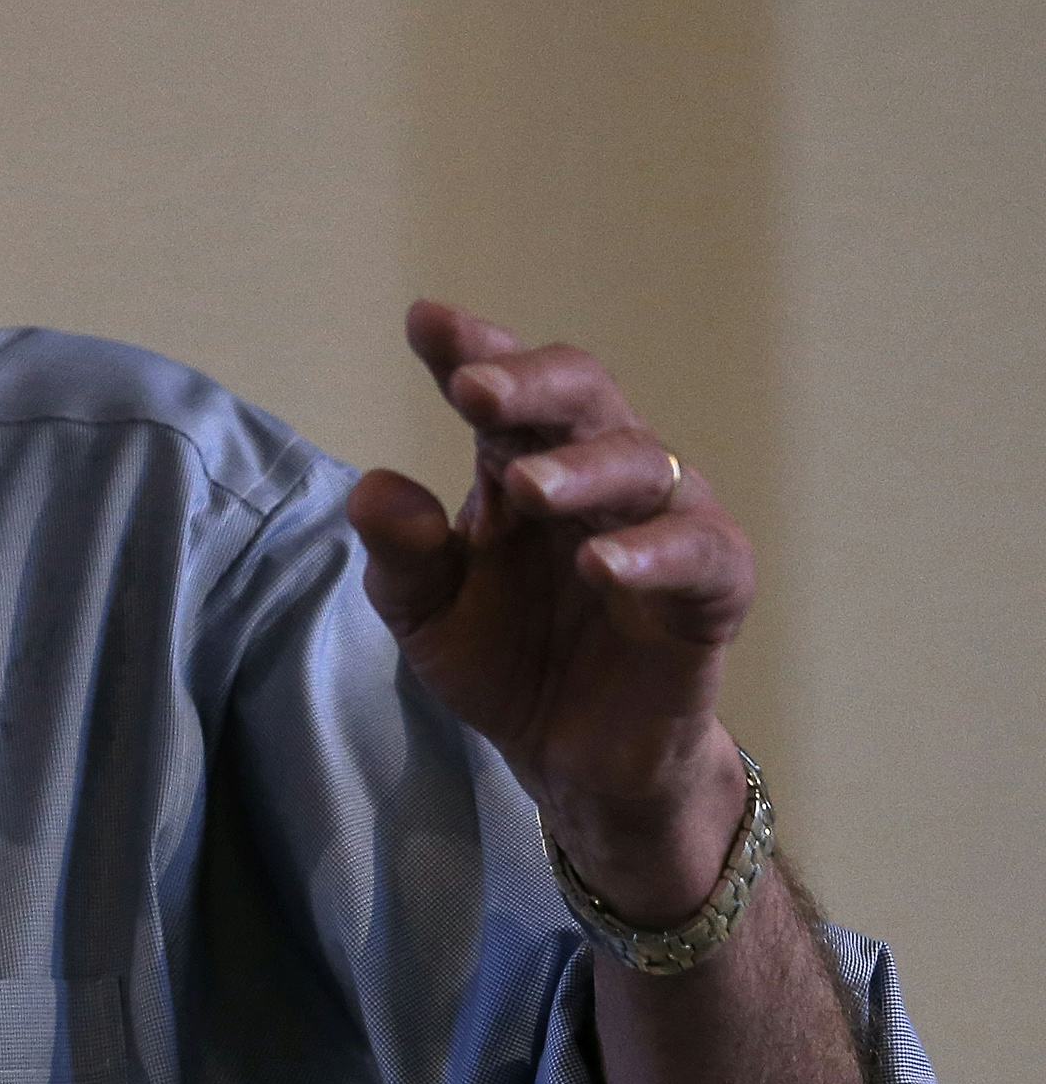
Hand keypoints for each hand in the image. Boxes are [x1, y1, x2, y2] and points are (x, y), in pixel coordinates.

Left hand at [344, 300, 752, 920]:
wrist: (573, 759)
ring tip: (526, 486)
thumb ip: (399, 555)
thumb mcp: (425, 614)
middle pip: (581, 396)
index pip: (500, 391)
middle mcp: (596, 476)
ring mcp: (661, 524)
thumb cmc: (505, 659)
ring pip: (643, 463)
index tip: (425, 324)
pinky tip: (602, 565)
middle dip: (529, 382)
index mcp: (519, 463)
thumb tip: (371, 489)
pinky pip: (701, 555)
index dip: (471, 348)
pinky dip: (654, 555)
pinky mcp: (711, 591)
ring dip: (583, 469)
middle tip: (471, 386)